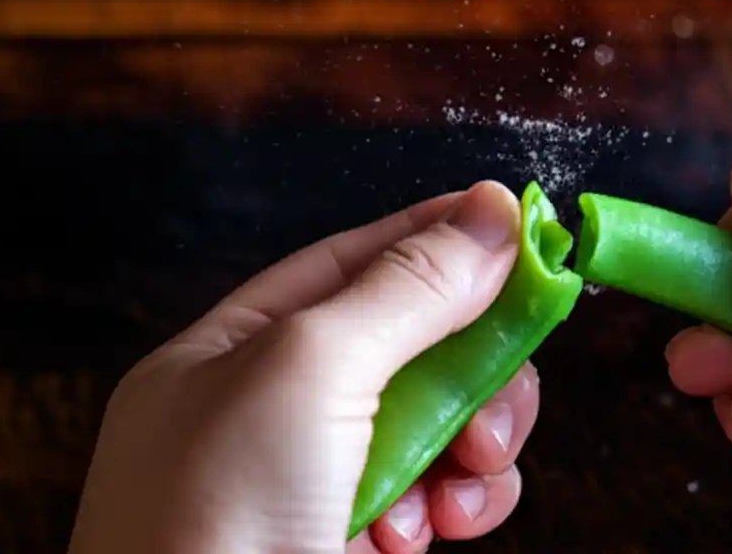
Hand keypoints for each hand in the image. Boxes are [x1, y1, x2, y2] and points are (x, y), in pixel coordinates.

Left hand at [70, 181, 537, 553]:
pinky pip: (439, 499)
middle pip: (414, 345)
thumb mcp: (309, 370)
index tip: (516, 221)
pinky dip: (455, 508)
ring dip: (473, 444)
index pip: (353, 262)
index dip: (436, 236)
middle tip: (506, 380)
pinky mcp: (359, 543)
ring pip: (441, 425)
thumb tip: (492, 210)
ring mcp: (319, 484)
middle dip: (474, 361)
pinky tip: (428, 534)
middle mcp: (277, 413)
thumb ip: (407, 288)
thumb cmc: (214, 518)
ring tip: (466, 477)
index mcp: (234, 351)